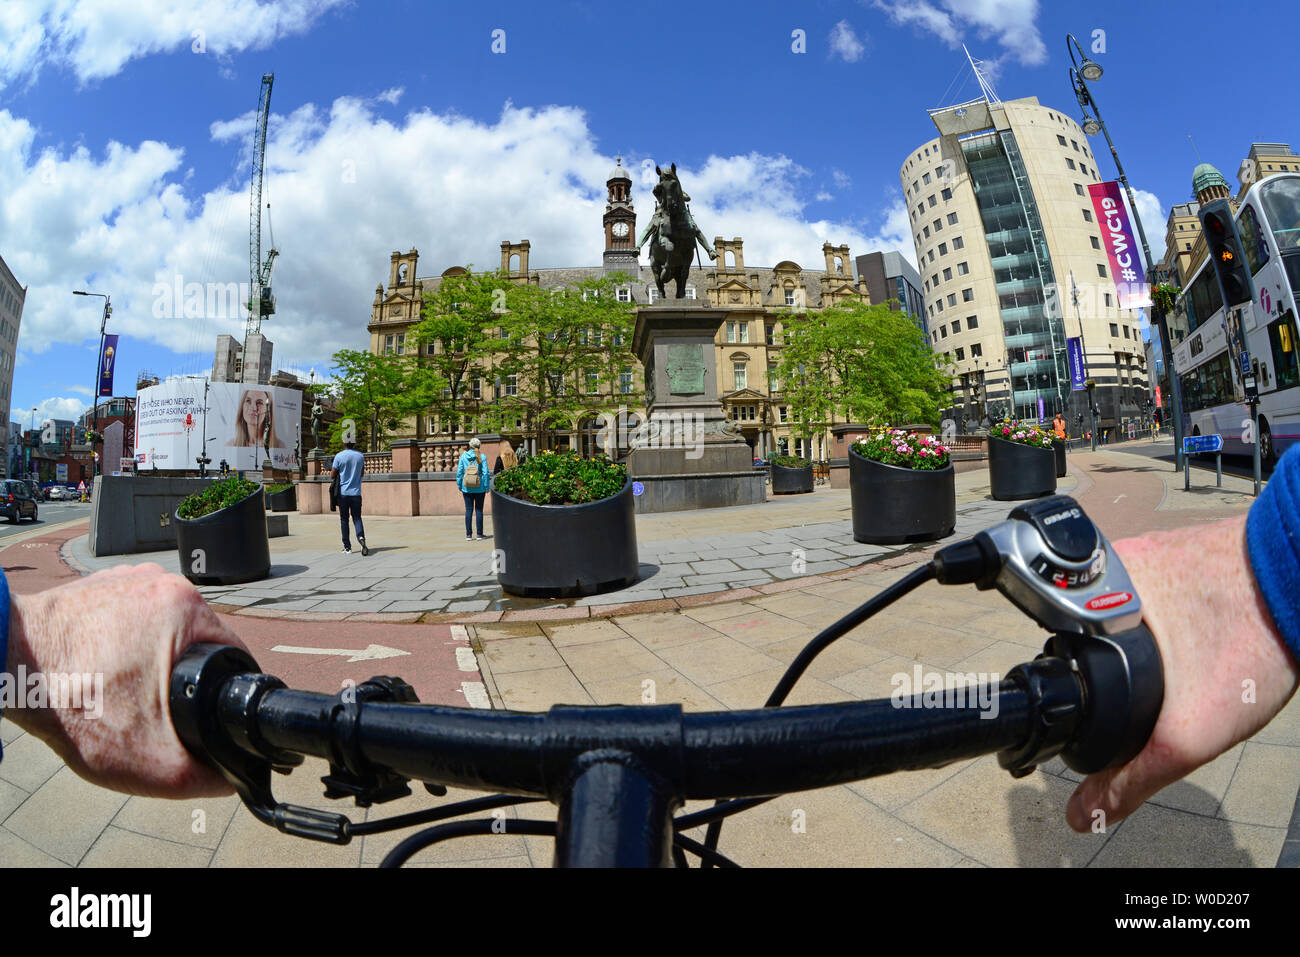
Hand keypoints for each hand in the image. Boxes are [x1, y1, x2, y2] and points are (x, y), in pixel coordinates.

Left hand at [6, 564, 248, 797]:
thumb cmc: (67, 701)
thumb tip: (230, 777)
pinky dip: (121, 647)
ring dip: (151, 663)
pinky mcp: (99, 585)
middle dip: (183, 680)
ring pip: (164, 633)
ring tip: (120, 690)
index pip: (235, 655)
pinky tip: (99, 671)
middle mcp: (163, 583)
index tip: (201, 715)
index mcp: (189, 608)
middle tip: (150, 709)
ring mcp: (128, 580)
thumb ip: (203, 776)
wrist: (0, 666)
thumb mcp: (149, 759)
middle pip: (199, 644)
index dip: (226, 693)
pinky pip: (130, 621)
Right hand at [1066, 517, 1298, 829]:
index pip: (1060, 654)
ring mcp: (1149, 549)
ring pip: (1126, 612)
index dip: (1088, 690)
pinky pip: (1157, 592)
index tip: (1131, 700)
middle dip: (1126, 668)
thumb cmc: (1256, 639)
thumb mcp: (1189, 730)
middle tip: (1175, 679)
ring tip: (1193, 656)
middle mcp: (1112, 562)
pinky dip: (1175, 618)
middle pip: (1093, 634)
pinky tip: (1205, 632)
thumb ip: (1133, 775)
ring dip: (1151, 642)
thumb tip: (1084, 810)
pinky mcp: (1179, 547)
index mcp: (1091, 596)